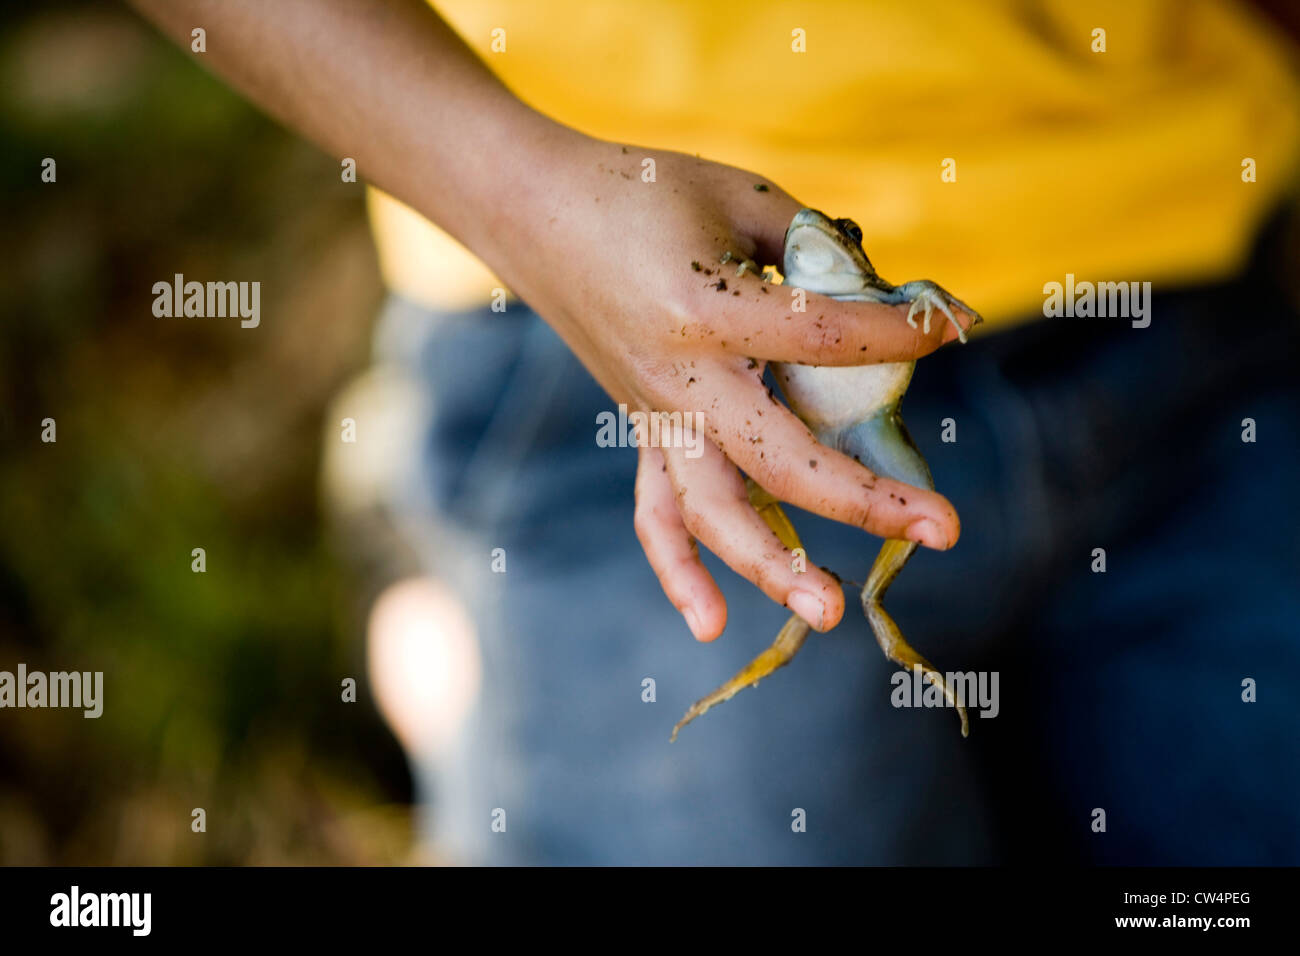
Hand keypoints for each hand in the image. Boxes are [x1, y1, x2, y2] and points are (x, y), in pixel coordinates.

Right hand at [484, 132, 963, 641]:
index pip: (825, 339)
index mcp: (708, 309)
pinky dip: (679, 571)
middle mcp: (681, 381)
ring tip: (829, 610)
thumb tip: (892, 300)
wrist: (534, 213)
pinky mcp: (643, 431)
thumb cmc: (643, 190)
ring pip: (715, 512)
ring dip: (772, 566)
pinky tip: (713, 624)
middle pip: (784, 462)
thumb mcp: (741, 194)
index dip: (900, 333)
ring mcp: (656, 416)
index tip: (953, 324)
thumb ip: (818, 249)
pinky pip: (654, 513)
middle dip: (869, 501)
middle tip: (946, 530)